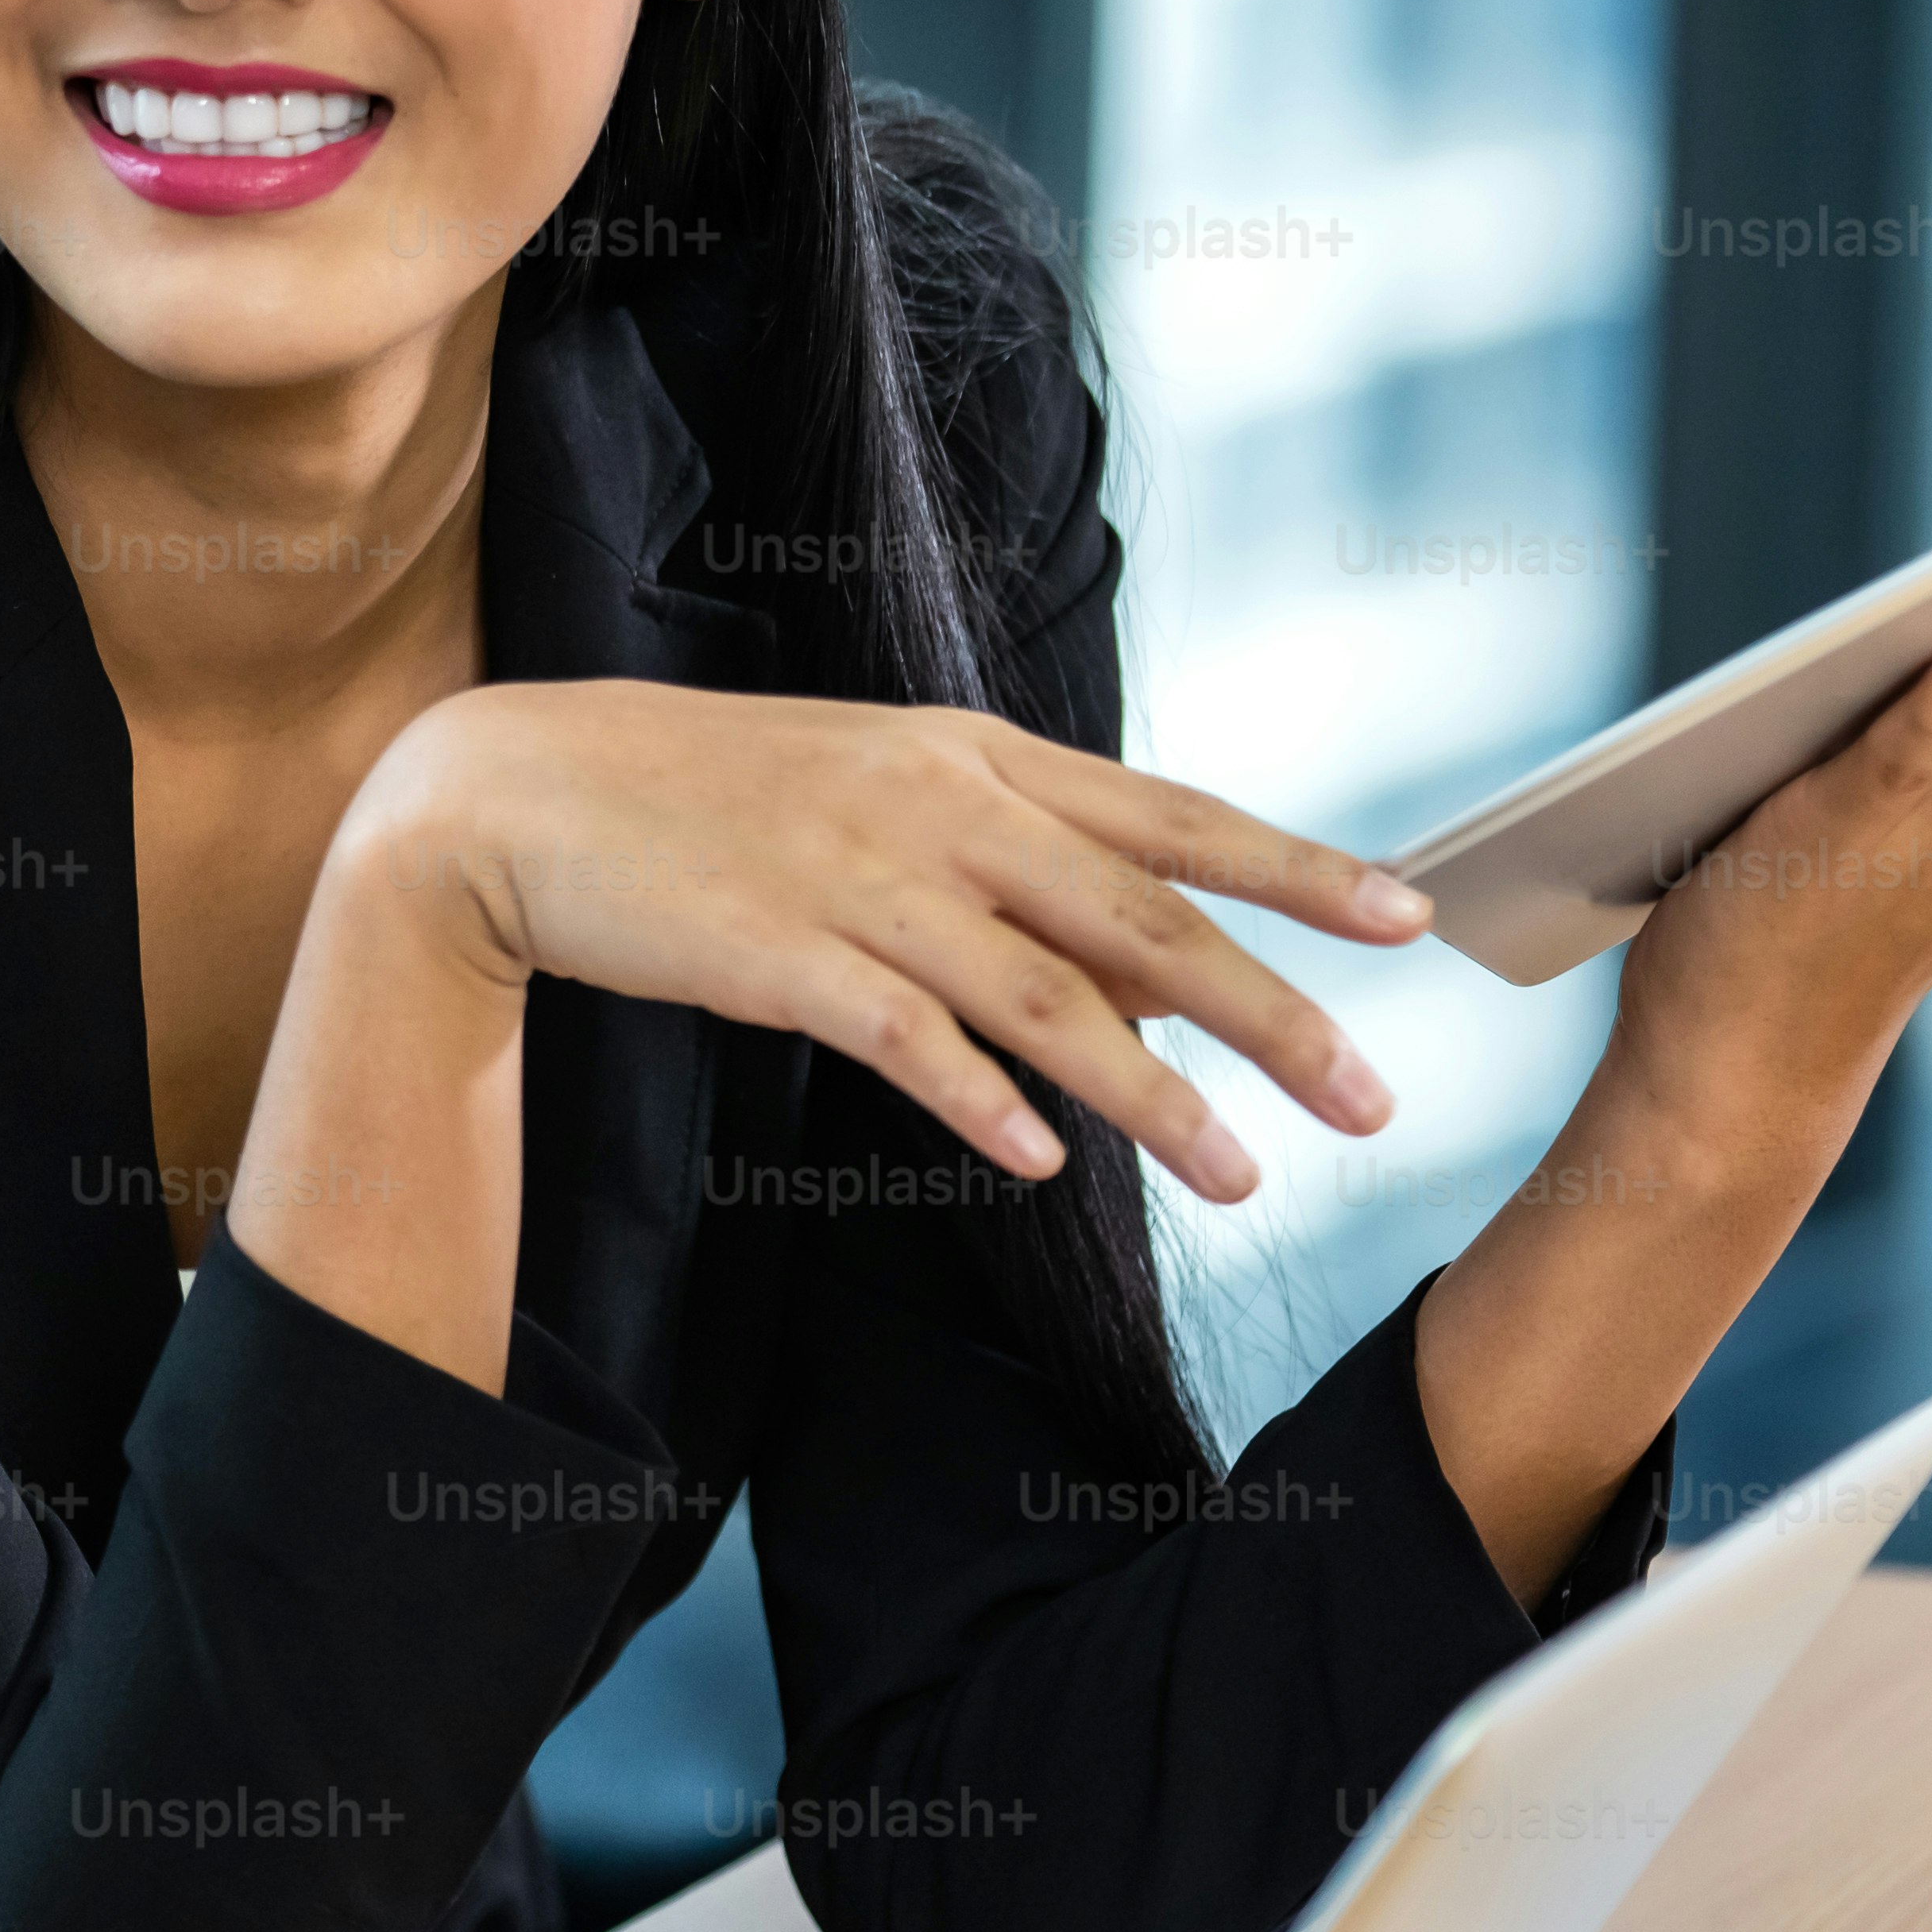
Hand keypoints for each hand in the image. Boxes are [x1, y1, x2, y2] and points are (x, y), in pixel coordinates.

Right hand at [330, 684, 1430, 1199]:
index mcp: (973, 755)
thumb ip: (1011, 859)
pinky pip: (906, 1041)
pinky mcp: (780, 957)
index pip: (1172, 817)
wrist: (518, 794)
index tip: (1413, 920)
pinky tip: (1039, 1164)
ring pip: (1048, 996)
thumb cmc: (707, 798)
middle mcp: (939, 808)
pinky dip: (981, 1102)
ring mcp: (860, 881)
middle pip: (1145, 919)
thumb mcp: (876, 787)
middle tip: (1378, 1099)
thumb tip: (1152, 973)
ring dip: (1155, 1096)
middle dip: (1277, 1013)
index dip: (1299, 869)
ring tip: (1246, 1176)